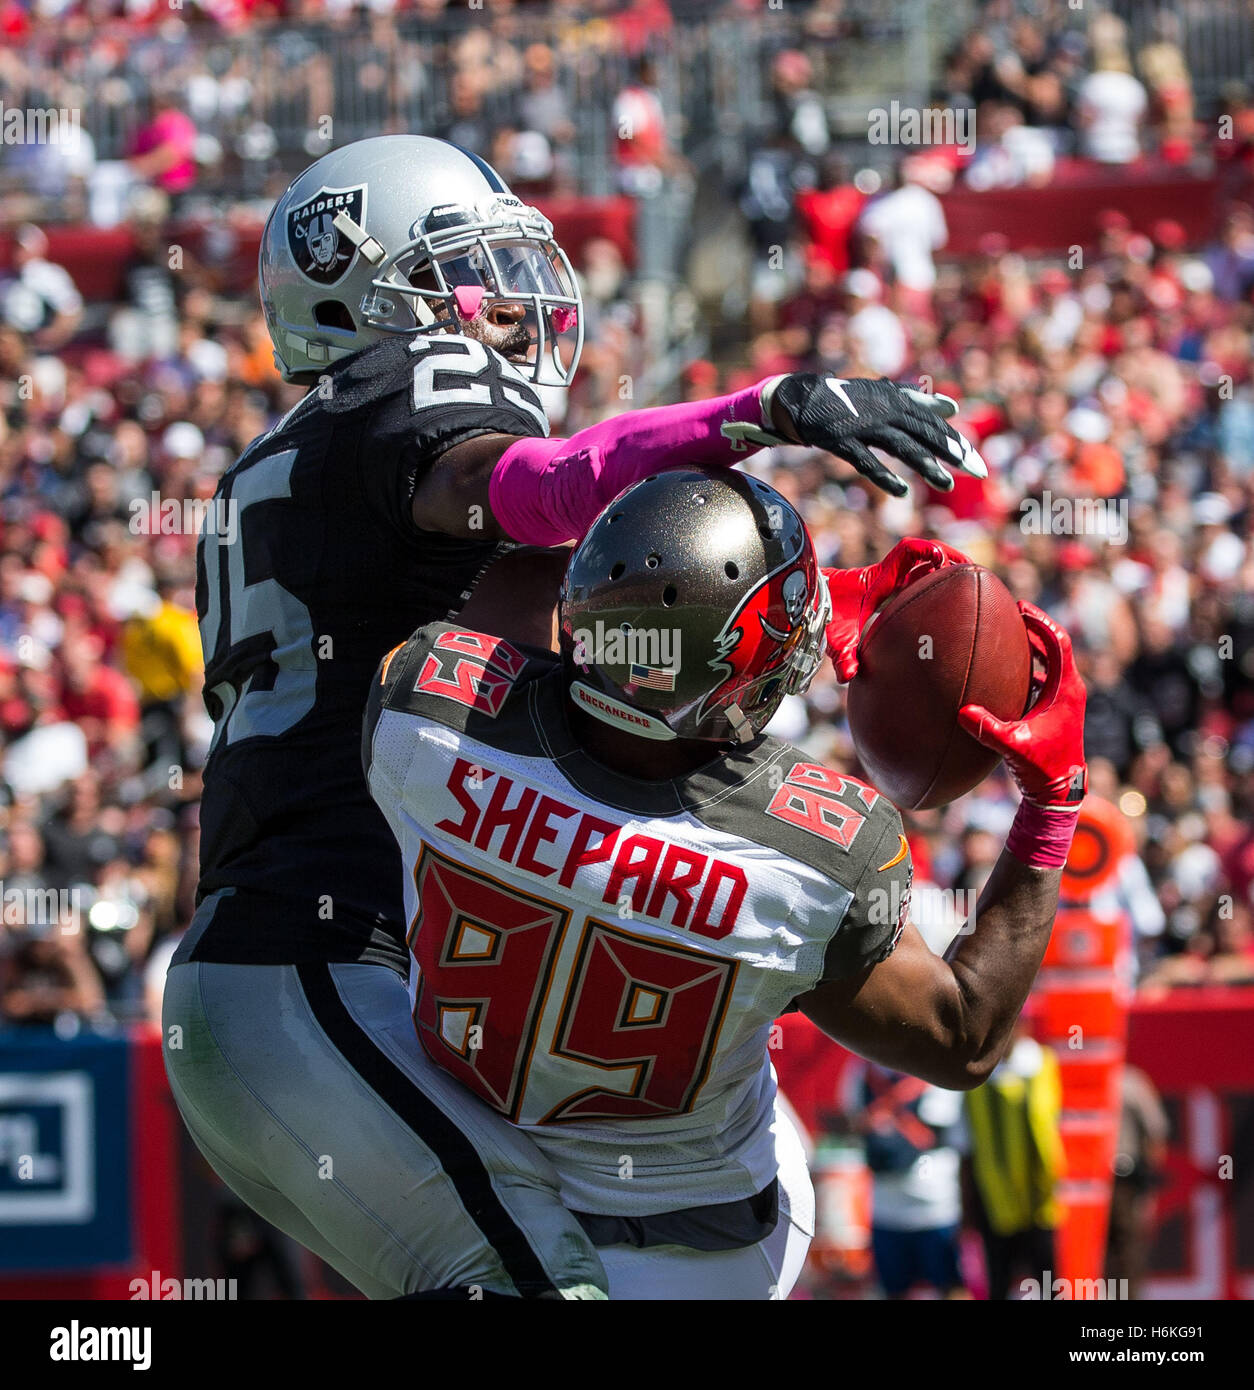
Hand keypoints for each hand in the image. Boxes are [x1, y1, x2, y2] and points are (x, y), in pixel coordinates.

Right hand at [768, 375, 988, 496]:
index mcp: (896, 401)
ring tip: (946, 485)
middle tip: (978, 472)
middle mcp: (884, 411)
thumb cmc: (847, 400)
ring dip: (926, 466)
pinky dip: (883, 476)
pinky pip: (866, 461)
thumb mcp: (884, 396)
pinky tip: (901, 492)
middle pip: (925, 433)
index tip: (977, 461)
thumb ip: (919, 401)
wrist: (801, 398)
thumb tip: (953, 406)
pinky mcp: (841, 440)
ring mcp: (863, 426)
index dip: (957, 442)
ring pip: (901, 447)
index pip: (934, 424)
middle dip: (953, 453)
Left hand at [824, 537, 970, 681]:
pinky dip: (928, 582)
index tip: (943, 561)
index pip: (907, 552)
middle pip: (922, 553)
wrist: (805, 603)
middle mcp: (885, 575)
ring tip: (963, 580)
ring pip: (920, 565)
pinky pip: (912, 578)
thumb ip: (843, 656)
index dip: (928, 550)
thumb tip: (848, 677)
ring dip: (940, 567)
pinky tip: (941, 600)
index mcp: (878, 578)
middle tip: (967, 569)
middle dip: (946, 556)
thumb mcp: (835, 638)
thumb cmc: (822, 615)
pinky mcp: (885, 589)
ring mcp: (886, 580)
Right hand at [957, 602, 1087, 807]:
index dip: (1041, 622)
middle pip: (1056, 646)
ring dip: (1034, 646)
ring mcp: (1065, 699)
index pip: (1058, 643)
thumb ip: (988, 729)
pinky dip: (1032, 666)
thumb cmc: (1042, 768)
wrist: (1060, 791)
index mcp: (1066, 690)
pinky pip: (1047, 677)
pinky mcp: (1058, 708)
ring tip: (1010, 634)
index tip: (1021, 609)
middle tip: (1013, 612)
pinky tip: (1009, 669)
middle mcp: (1070, 690)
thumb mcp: (1013, 747)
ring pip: (1053, 661)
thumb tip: (962, 712)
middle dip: (1035, 628)